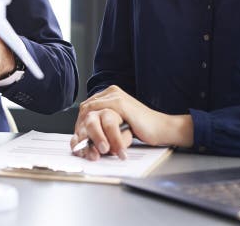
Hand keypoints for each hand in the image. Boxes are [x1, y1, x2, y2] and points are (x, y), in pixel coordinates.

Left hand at [70, 85, 192, 160]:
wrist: (161, 128)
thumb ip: (104, 122)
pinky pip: (101, 118)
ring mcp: (115, 96)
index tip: (79, 139)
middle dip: (81, 129)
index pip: (86, 108)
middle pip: (85, 110)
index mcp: (109, 94)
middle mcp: (110, 92)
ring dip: (88, 133)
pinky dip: (99, 133)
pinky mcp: (120, 103)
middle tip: (81, 145)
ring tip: (90, 147)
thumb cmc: (142, 128)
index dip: (80, 124)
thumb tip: (84, 133)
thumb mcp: (118, 123)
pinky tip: (100, 144)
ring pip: (91, 114)